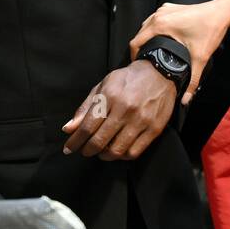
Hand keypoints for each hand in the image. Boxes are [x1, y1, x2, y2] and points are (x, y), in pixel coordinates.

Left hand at [60, 60, 175, 160]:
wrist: (161, 72)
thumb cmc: (129, 79)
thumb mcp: (104, 85)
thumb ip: (86, 107)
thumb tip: (69, 128)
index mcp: (110, 96)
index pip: (87, 127)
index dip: (75, 141)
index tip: (68, 148)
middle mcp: (125, 109)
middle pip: (99, 141)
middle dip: (87, 150)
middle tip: (85, 151)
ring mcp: (141, 120)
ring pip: (116, 150)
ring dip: (104, 155)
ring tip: (102, 151)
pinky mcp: (154, 129)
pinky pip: (134, 152)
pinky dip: (122, 156)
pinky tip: (119, 150)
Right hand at [129, 0, 229, 106]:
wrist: (223, 12)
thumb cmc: (211, 29)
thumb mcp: (200, 58)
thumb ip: (192, 81)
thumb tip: (185, 99)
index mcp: (160, 24)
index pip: (135, 42)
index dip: (133, 56)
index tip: (138, 66)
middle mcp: (160, 15)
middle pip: (139, 34)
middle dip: (139, 48)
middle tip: (145, 62)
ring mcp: (165, 9)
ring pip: (146, 25)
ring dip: (146, 38)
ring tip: (150, 52)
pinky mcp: (171, 8)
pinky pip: (156, 19)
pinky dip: (154, 28)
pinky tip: (161, 39)